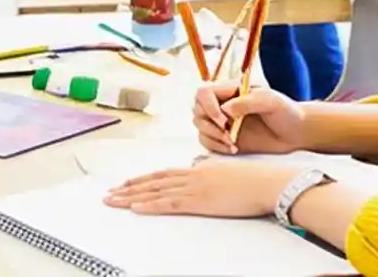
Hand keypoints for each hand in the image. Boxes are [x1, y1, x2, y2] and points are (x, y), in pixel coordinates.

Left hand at [104, 158, 296, 217]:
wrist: (267, 182)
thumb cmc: (254, 179)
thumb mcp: (227, 171)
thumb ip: (210, 171)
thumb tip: (200, 170)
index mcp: (199, 168)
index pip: (163, 173)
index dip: (143, 178)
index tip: (127, 182)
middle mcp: (192, 175)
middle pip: (153, 181)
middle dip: (129, 188)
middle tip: (110, 193)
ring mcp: (194, 187)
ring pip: (155, 192)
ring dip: (131, 197)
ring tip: (113, 201)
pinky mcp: (199, 201)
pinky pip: (168, 203)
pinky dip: (150, 205)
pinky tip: (136, 207)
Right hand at [194, 82, 305, 155]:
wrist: (296, 133)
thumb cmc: (286, 112)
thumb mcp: (271, 101)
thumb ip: (248, 101)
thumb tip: (225, 109)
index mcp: (231, 89)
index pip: (204, 92)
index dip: (208, 106)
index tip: (223, 120)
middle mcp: (222, 104)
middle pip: (197, 109)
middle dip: (209, 124)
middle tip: (228, 134)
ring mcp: (222, 122)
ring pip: (200, 126)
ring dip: (212, 136)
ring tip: (232, 143)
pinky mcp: (224, 138)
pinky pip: (207, 141)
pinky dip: (216, 146)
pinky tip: (233, 149)